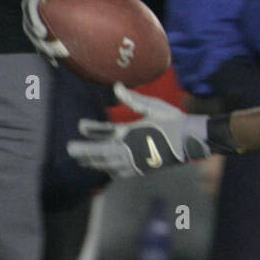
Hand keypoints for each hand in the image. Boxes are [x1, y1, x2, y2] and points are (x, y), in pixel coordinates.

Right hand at [22, 0, 100, 60]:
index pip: (30, 9)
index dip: (34, 22)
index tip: (42, 33)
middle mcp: (30, 3)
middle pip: (29, 25)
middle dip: (38, 41)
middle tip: (50, 52)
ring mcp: (33, 11)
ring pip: (32, 32)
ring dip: (41, 47)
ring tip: (53, 60)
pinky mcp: (40, 16)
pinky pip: (41, 33)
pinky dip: (46, 46)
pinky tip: (58, 60)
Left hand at [67, 85, 212, 177]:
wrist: (189, 140)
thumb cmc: (172, 121)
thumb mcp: (153, 107)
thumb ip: (132, 99)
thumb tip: (116, 86)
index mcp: (129, 134)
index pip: (103, 134)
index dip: (91, 131)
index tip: (79, 127)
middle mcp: (128, 151)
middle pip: (100, 154)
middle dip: (84, 152)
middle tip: (70, 150)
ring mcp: (134, 163)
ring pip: (107, 165)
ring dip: (94, 162)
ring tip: (82, 159)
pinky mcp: (140, 170)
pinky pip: (119, 173)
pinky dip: (109, 170)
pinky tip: (104, 168)